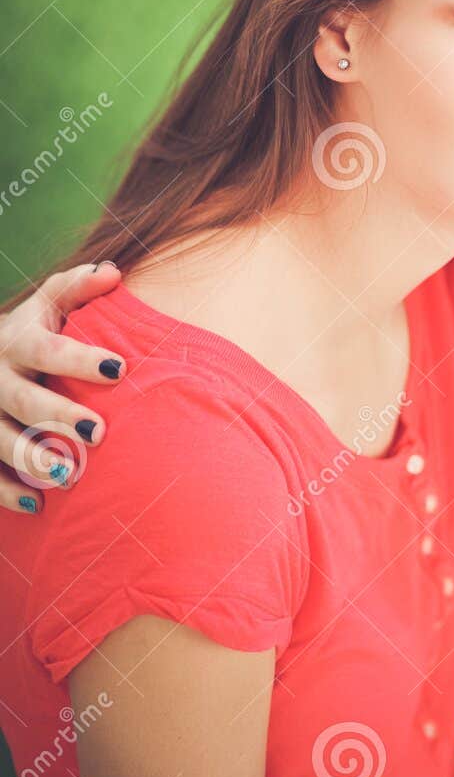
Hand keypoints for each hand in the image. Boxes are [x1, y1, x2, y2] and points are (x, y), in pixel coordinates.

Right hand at [0, 261, 125, 512]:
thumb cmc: (28, 337)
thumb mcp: (43, 309)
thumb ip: (73, 289)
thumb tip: (112, 271)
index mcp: (15, 341)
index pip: (48, 349)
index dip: (81, 359)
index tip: (119, 369)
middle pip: (21, 399)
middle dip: (57, 415)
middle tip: (99, 432)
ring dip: (32, 458)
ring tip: (68, 475)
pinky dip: (6, 491)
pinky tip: (35, 505)